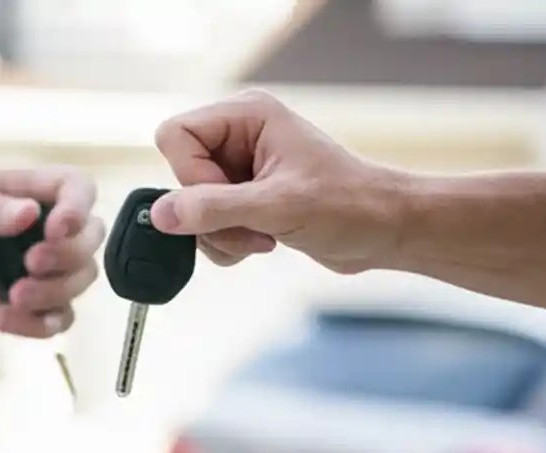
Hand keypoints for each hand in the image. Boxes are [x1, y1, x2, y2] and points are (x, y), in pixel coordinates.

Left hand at [0, 167, 103, 336]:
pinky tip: (0, 319)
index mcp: (29, 191)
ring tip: (12, 298)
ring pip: (80, 281)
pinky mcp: (30, 305)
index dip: (78, 208)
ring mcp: (41, 268)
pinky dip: (38, 324)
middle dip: (69, 255)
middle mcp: (43, 228)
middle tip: (29, 264)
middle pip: (91, 239)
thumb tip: (30, 214)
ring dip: (55, 293)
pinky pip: (58, 319)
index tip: (55, 228)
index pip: (78, 188)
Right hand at [151, 90, 407, 272]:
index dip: (190, 175)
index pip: (175, 135)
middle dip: (209, 214)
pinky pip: (206, 224)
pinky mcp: (243, 198)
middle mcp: (238, 136)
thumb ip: (214, 208)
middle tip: (250, 226)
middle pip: (180, 176)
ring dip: (220, 234)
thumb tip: (161, 214)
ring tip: (261, 237)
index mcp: (246, 115)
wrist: (385, 231)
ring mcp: (239, 169)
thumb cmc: (349, 205)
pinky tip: (263, 242)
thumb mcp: (278, 206)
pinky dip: (227, 243)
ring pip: (190, 207)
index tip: (228, 197)